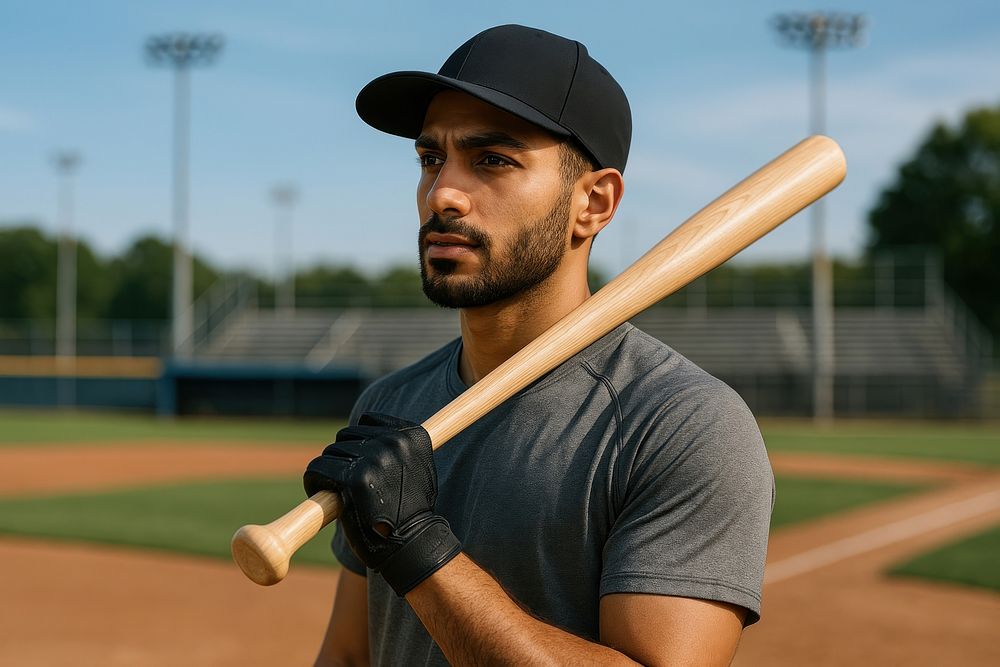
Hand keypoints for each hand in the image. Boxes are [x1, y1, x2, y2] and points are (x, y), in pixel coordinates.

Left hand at [303, 412, 460, 595]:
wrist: (412, 544)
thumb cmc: (413, 513)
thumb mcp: (419, 470)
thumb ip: (401, 450)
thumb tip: (378, 436)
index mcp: (412, 436)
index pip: (369, 421)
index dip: (359, 443)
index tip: (359, 461)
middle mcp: (394, 442)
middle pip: (346, 436)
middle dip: (342, 458)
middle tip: (344, 482)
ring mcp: (374, 458)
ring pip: (330, 453)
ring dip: (327, 471)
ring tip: (335, 491)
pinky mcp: (353, 478)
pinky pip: (318, 469)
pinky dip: (313, 481)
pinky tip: (320, 493)